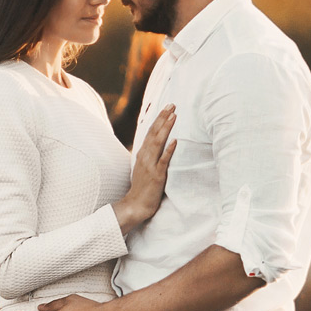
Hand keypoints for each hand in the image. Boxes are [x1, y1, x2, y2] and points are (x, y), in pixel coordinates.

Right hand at [114, 105, 176, 233]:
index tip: (167, 108)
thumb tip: (158, 146)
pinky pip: (163, 161)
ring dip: (166, 128)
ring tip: (174, 116)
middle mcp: (145, 157)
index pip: (150, 132)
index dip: (159, 119)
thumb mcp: (144, 168)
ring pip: (158, 143)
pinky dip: (168, 150)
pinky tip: (175, 141)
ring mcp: (150, 165)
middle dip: (163, 118)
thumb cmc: (142, 188)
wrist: (136, 205)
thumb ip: (150, 156)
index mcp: (142, 154)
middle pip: (154, 133)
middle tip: (172, 104)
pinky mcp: (157, 175)